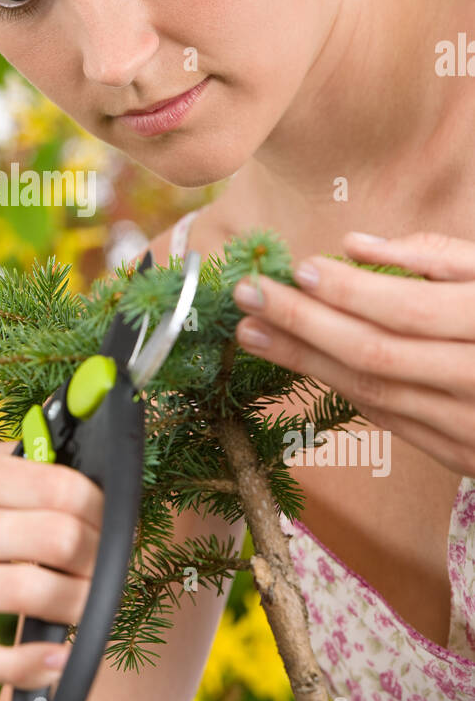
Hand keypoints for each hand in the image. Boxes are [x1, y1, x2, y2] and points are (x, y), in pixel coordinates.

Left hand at [231, 229, 474, 478]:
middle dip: (305, 325)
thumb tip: (359, 245)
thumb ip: (440, 258)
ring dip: (305, 360)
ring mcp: (473, 426)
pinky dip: (338, 387)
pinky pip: (388, 418)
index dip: (352, 291)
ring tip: (252, 330)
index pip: (411, 312)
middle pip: (379, 356)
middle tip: (248, 296)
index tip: (300, 267)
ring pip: (374, 393)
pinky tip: (299, 360)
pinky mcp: (461, 455)